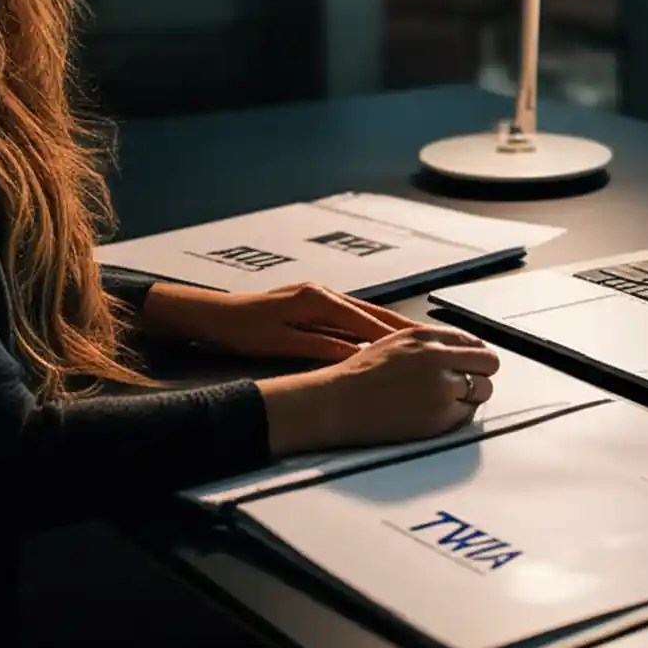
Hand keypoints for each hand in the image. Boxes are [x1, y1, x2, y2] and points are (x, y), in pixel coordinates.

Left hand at [141, 282, 416, 361]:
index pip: (366, 321)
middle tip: (435, 341)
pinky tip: (383, 337)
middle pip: (372, 312)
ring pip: (364, 313)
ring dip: (390, 326)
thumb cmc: (241, 331)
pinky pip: (351, 315)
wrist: (212, 314)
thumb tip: (356, 355)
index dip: (395, 336)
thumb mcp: (281, 343)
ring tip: (419, 340)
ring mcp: (319, 295)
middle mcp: (323, 293)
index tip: (422, 348)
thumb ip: (321, 347)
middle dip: (404, 327)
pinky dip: (371, 325)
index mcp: (317, 301)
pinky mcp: (313, 302)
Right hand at [256, 325, 500, 456]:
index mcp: (425, 336)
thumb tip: (461, 350)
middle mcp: (437, 357)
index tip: (472, 364)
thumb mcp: (394, 342)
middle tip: (469, 384)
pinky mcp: (439, 415)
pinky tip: (436, 414)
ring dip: (472, 396)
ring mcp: (441, 387)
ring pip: (483, 389)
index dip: (475, 355)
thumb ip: (428, 343)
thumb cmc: (358, 375)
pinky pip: (466, 414)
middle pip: (489, 362)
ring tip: (448, 401)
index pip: (472, 340)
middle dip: (482, 373)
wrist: (336, 403)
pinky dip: (457, 415)